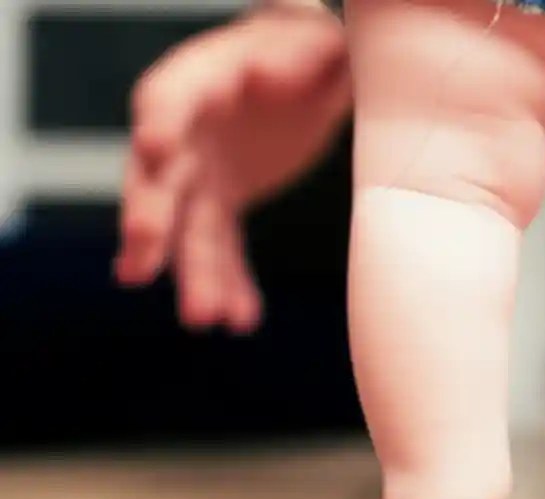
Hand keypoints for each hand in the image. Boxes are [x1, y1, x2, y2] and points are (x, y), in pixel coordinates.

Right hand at [115, 7, 349, 331]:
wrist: (306, 72)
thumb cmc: (304, 49)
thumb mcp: (313, 44)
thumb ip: (299, 56)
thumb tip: (269, 72)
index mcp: (200, 80)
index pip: (168, 99)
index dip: (160, 123)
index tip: (154, 148)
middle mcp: (185, 133)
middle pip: (159, 177)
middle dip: (150, 218)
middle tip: (143, 257)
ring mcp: (198, 172)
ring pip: (187, 229)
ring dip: (193, 273)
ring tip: (203, 317)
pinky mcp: (219, 202)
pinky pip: (220, 249)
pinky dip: (229, 284)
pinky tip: (240, 319)